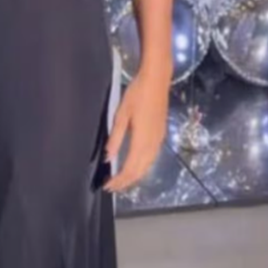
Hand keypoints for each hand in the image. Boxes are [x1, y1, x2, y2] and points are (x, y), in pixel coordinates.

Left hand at [103, 72, 169, 192]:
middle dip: (126, 182)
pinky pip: (151, 158)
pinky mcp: (160, 135)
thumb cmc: (136, 95)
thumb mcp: (121, 115)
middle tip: (112, 187)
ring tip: (121, 180)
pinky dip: (142, 167)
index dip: (119, 180)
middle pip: (139, 171)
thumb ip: (115, 138)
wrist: (156, 80)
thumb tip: (108, 158)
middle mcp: (152, 144)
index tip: (108, 186)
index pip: (129, 168)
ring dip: (134, 176)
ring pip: (147, 166)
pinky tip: (135, 166)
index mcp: (142, 141)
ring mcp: (158, 140)